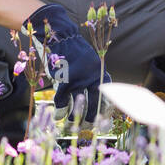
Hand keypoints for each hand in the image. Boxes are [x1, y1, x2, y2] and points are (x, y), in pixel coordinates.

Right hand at [24, 3, 106, 123]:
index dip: (106, 111)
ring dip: (74, 116)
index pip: (107, 97)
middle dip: (90, 117)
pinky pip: (62, 100)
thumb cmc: (78, 54)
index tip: (103, 121)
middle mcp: (91, 77)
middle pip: (93, 104)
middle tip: (87, 126)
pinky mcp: (63, 80)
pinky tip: (57, 117)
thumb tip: (104, 99)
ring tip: (71, 123)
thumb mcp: (93, 64)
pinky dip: (59, 110)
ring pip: (77, 104)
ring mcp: (77, 79)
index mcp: (101, 74)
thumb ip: (97, 79)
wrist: (64, 38)